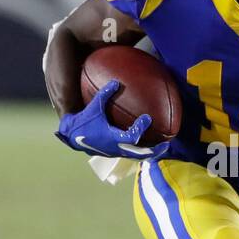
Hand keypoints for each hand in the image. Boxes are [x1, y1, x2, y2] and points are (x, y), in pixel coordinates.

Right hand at [55, 80, 169, 159]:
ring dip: (150, 153)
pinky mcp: (115, 153)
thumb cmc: (84, 121)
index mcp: (112, 138)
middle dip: (154, 150)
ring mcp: (116, 153)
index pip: (131, 136)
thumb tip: (116, 82)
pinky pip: (132, 153)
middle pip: (140, 154)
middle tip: (166, 144)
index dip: (141, 128)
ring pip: (137, 156)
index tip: (147, 118)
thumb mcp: (94, 106)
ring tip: (161, 147)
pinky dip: (141, 150)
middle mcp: (116, 148)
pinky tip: (148, 143)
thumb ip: (105, 94)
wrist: (72, 136)